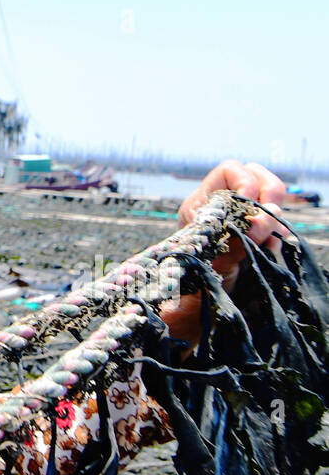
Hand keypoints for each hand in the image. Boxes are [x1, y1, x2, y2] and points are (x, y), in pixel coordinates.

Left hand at [178, 160, 290, 291]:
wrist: (200, 303)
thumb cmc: (196, 280)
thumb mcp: (210, 260)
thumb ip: (234, 241)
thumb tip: (258, 221)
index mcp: (203, 203)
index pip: (230, 171)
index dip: (245, 183)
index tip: (249, 207)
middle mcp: (223, 205)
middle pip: (257, 176)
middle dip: (268, 196)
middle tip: (265, 223)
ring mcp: (242, 216)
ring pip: (271, 196)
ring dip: (274, 214)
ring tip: (266, 237)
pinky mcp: (257, 232)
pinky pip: (277, 221)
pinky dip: (279, 231)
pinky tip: (270, 246)